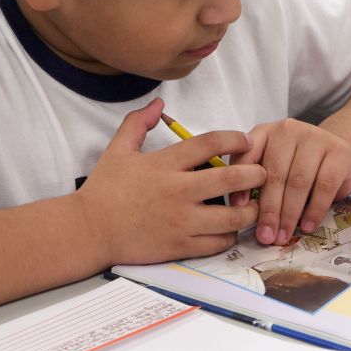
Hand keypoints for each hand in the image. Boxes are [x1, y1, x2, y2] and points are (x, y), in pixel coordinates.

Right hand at [77, 98, 267, 265]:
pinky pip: (218, 242)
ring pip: (233, 216)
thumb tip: (158, 103)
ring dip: (249, 210)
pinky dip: (230, 235)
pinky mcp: (181, 246)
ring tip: (252, 205)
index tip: (246, 140)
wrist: (88, 231)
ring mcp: (181, 220)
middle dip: (256, 174)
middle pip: (232, 179)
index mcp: (165, 164)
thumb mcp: (118, 150)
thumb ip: (138, 123)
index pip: (210, 143)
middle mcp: (178, 191)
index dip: (236, 138)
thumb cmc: (103, 191)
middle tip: (262, 173)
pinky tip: (228, 228)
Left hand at [229, 118, 350, 245]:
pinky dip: (315, 210)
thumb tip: (241, 210)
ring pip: (299, 181)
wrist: (340, 156)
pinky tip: (308, 226)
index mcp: (265, 132)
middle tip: (265, 236)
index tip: (239, 208)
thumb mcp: (274, 168)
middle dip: (269, 210)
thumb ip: (257, 182)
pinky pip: (325, 186)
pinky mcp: (340, 151)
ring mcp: (316, 137)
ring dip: (290, 214)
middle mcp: (289, 129)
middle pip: (275, 174)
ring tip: (283, 236)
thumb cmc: (299, 167)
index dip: (242, 183)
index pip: (247, 155)